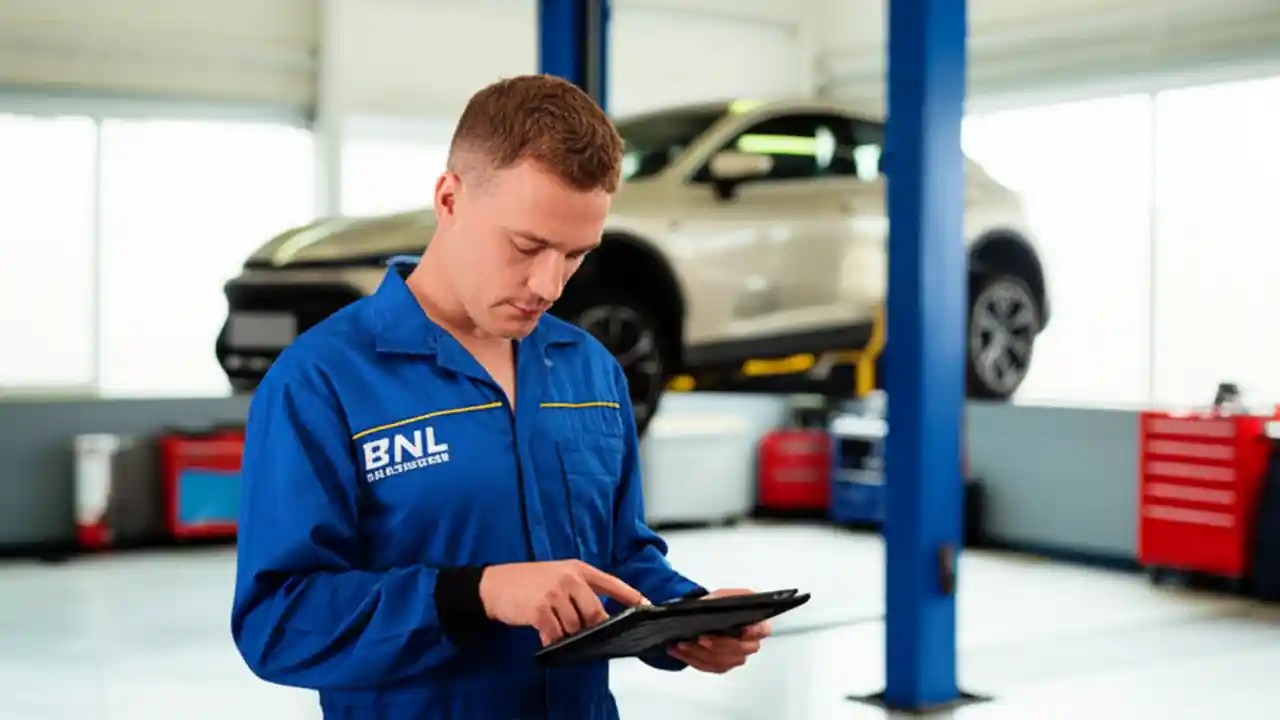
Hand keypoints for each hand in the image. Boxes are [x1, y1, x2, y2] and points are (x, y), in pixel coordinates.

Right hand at [478, 560, 648, 646]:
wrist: (493, 585)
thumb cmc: (525, 581)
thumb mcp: (556, 574)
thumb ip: (579, 588)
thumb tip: (599, 614)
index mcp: (576, 568)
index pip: (612, 582)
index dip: (630, 595)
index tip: (646, 605)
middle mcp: (568, 578)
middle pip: (596, 611)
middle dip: (591, 625)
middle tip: (581, 629)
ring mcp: (554, 593)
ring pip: (576, 626)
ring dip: (567, 632)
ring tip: (552, 623)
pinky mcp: (540, 609)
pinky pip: (556, 634)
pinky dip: (552, 638)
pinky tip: (543, 633)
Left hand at [667, 588, 771, 673]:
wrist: (703, 615)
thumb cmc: (717, 605)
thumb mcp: (722, 595)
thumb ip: (725, 599)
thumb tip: (717, 604)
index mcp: (754, 623)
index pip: (761, 630)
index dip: (753, 632)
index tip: (741, 631)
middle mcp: (748, 643)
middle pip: (738, 650)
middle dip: (718, 644)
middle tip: (701, 637)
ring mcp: (735, 657)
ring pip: (720, 661)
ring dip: (699, 653)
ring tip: (683, 643)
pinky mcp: (721, 665)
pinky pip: (707, 667)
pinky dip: (691, 658)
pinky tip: (680, 651)